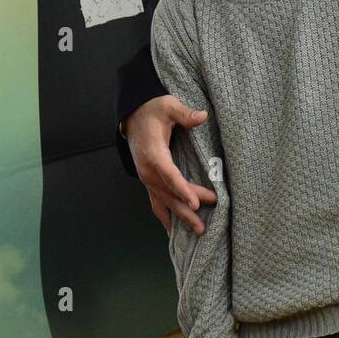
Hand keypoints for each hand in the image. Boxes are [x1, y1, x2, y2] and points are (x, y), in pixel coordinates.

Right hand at [124, 95, 215, 234]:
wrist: (133, 116)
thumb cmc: (153, 110)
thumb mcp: (168, 106)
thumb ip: (184, 114)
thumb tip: (201, 116)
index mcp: (154, 154)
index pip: (170, 176)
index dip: (183, 190)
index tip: (196, 204)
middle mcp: (148, 171)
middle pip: (170, 194)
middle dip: (188, 209)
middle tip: (205, 224)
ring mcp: (147, 178)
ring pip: (164, 202)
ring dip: (179, 217)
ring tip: (197, 231)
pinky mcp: (149, 181)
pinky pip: (156, 202)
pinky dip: (165, 217)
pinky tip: (174, 230)